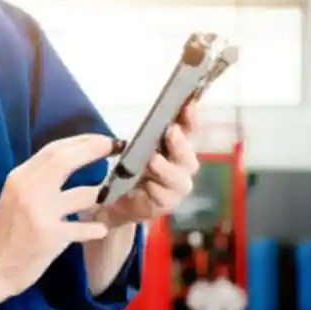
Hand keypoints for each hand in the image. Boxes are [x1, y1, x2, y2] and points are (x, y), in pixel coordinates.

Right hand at [0, 133, 117, 299]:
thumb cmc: (8, 233)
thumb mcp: (16, 197)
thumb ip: (38, 179)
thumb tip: (70, 159)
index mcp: (19, 177)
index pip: (53, 149)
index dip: (82, 140)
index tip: (102, 139)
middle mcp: (28, 189)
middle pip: (66, 160)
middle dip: (95, 150)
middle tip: (117, 147)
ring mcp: (40, 212)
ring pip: (85, 194)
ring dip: (104, 194)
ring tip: (112, 195)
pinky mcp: (50, 236)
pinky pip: (85, 228)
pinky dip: (96, 228)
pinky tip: (100, 229)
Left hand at [93, 103, 201, 229]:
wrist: (119, 200)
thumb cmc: (132, 168)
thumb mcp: (135, 147)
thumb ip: (146, 134)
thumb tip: (149, 117)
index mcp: (177, 147)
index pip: (189, 130)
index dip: (191, 118)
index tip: (188, 105)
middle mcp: (183, 166)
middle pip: (188, 155)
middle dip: (180, 143)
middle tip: (170, 131)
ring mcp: (177, 186)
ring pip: (177, 177)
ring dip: (164, 167)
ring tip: (152, 160)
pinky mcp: (167, 204)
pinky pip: (164, 195)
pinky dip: (154, 188)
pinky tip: (146, 184)